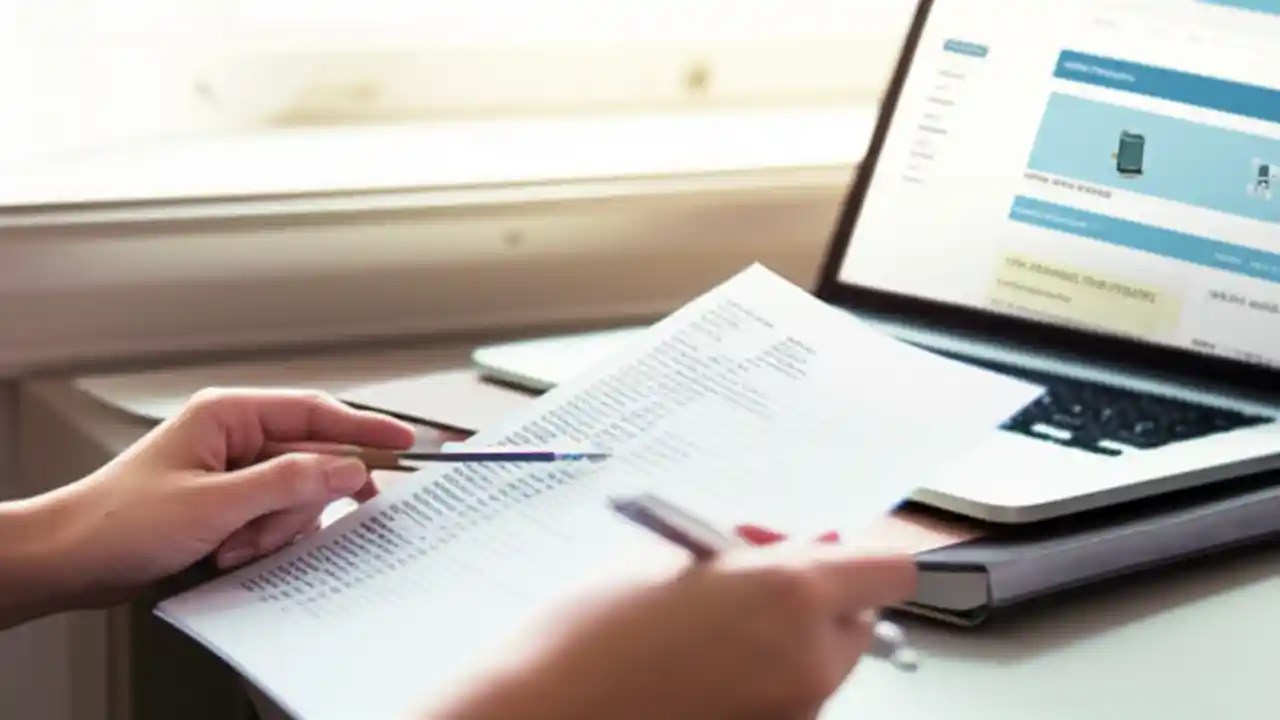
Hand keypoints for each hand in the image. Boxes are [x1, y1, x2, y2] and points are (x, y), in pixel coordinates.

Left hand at [1, 388, 414, 622]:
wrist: (69, 560)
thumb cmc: (121, 521)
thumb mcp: (213, 503)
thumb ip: (287, 483)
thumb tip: (347, 469)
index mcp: (230, 414)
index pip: (316, 411)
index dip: (365, 427)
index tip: (407, 442)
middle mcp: (236, 436)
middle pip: (310, 462)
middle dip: (296, 504)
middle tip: (276, 529)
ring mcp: (234, 472)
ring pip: (295, 497)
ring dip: (271, 530)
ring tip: (229, 547)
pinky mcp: (231, 504)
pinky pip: (275, 519)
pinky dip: (259, 541)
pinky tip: (225, 553)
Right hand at [426, 541, 914, 719]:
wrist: (542, 715)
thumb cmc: (587, 635)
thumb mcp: (671, 560)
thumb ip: (744, 554)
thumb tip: (782, 552)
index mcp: (789, 595)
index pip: (888, 569)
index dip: (860, 556)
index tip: (832, 551)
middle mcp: (806, 660)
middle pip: (857, 619)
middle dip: (815, 596)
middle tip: (751, 579)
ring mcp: (792, 712)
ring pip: (820, 661)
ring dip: (785, 636)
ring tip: (709, 626)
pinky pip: (787, 697)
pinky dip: (761, 677)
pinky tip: (700, 666)